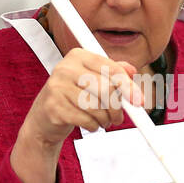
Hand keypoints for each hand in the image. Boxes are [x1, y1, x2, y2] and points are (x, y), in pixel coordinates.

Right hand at [19, 50, 144, 153]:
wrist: (44, 118)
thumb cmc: (72, 97)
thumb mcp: (93, 81)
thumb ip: (112, 73)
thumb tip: (132, 70)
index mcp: (78, 55)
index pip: (111, 68)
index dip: (128, 87)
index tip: (140, 102)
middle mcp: (66, 67)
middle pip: (105, 89)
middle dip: (116, 108)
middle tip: (118, 118)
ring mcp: (57, 87)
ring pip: (96, 106)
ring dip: (105, 119)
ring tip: (102, 121)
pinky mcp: (53, 107)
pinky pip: (86, 120)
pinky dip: (93, 126)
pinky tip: (89, 124)